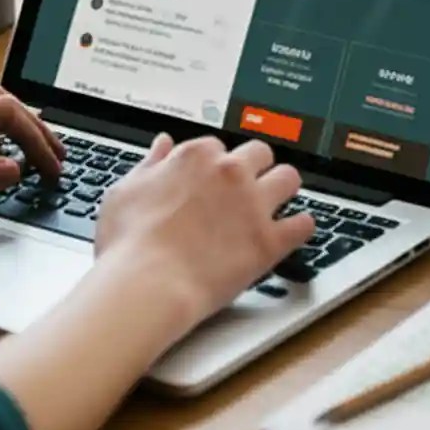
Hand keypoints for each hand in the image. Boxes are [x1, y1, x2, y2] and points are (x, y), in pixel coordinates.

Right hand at [95, 133, 314, 326]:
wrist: (146, 284)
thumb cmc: (128, 244)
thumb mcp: (125, 191)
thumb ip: (149, 164)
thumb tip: (161, 144)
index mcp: (195, 157)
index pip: (217, 147)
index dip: (214, 165)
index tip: (212, 181)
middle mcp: (230, 173)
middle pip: (259, 153)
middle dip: (255, 167)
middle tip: (247, 188)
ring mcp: (253, 205)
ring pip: (289, 178)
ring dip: (283, 188)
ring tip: (276, 203)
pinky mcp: (270, 240)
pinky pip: (304, 224)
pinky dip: (301, 227)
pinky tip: (293, 232)